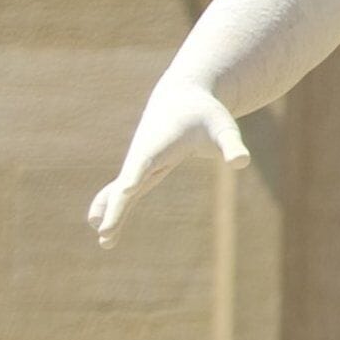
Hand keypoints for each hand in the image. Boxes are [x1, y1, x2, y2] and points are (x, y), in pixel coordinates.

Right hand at [87, 76, 248, 247]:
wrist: (183, 98)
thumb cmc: (206, 113)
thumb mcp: (222, 127)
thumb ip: (231, 144)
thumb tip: (241, 162)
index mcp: (159, 145)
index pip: (143, 167)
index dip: (133, 181)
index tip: (123, 194)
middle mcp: (142, 156)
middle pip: (127, 185)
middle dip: (116, 207)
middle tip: (105, 232)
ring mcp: (139, 163)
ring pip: (121, 191)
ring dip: (110, 212)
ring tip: (104, 240)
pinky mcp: (142, 168)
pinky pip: (123, 189)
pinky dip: (111, 203)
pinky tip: (97, 221)